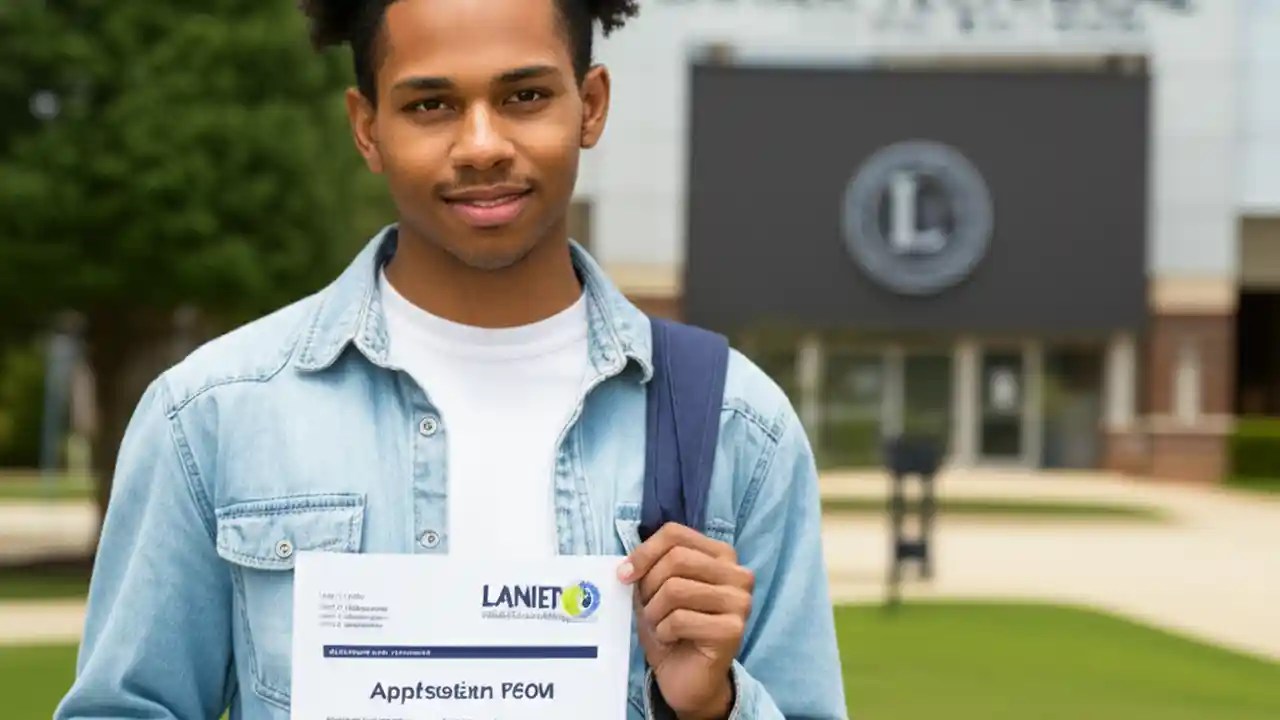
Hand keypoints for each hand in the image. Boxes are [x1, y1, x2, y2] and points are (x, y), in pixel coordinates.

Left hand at [617, 523, 753, 719]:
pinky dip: (664, 631)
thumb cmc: (672, 630)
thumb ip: (648, 569)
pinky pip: (680, 619)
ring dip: (654, 611)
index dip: (644, 552)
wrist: (688, 678)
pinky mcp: (733, 629)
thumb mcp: (655, 591)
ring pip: (675, 589)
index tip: (624, 575)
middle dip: (649, 585)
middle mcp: (738, 574)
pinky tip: (672, 640)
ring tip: (659, 625)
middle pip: (676, 558)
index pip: (675, 533)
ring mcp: (740, 602)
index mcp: (721, 555)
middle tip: (647, 609)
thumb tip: (627, 566)